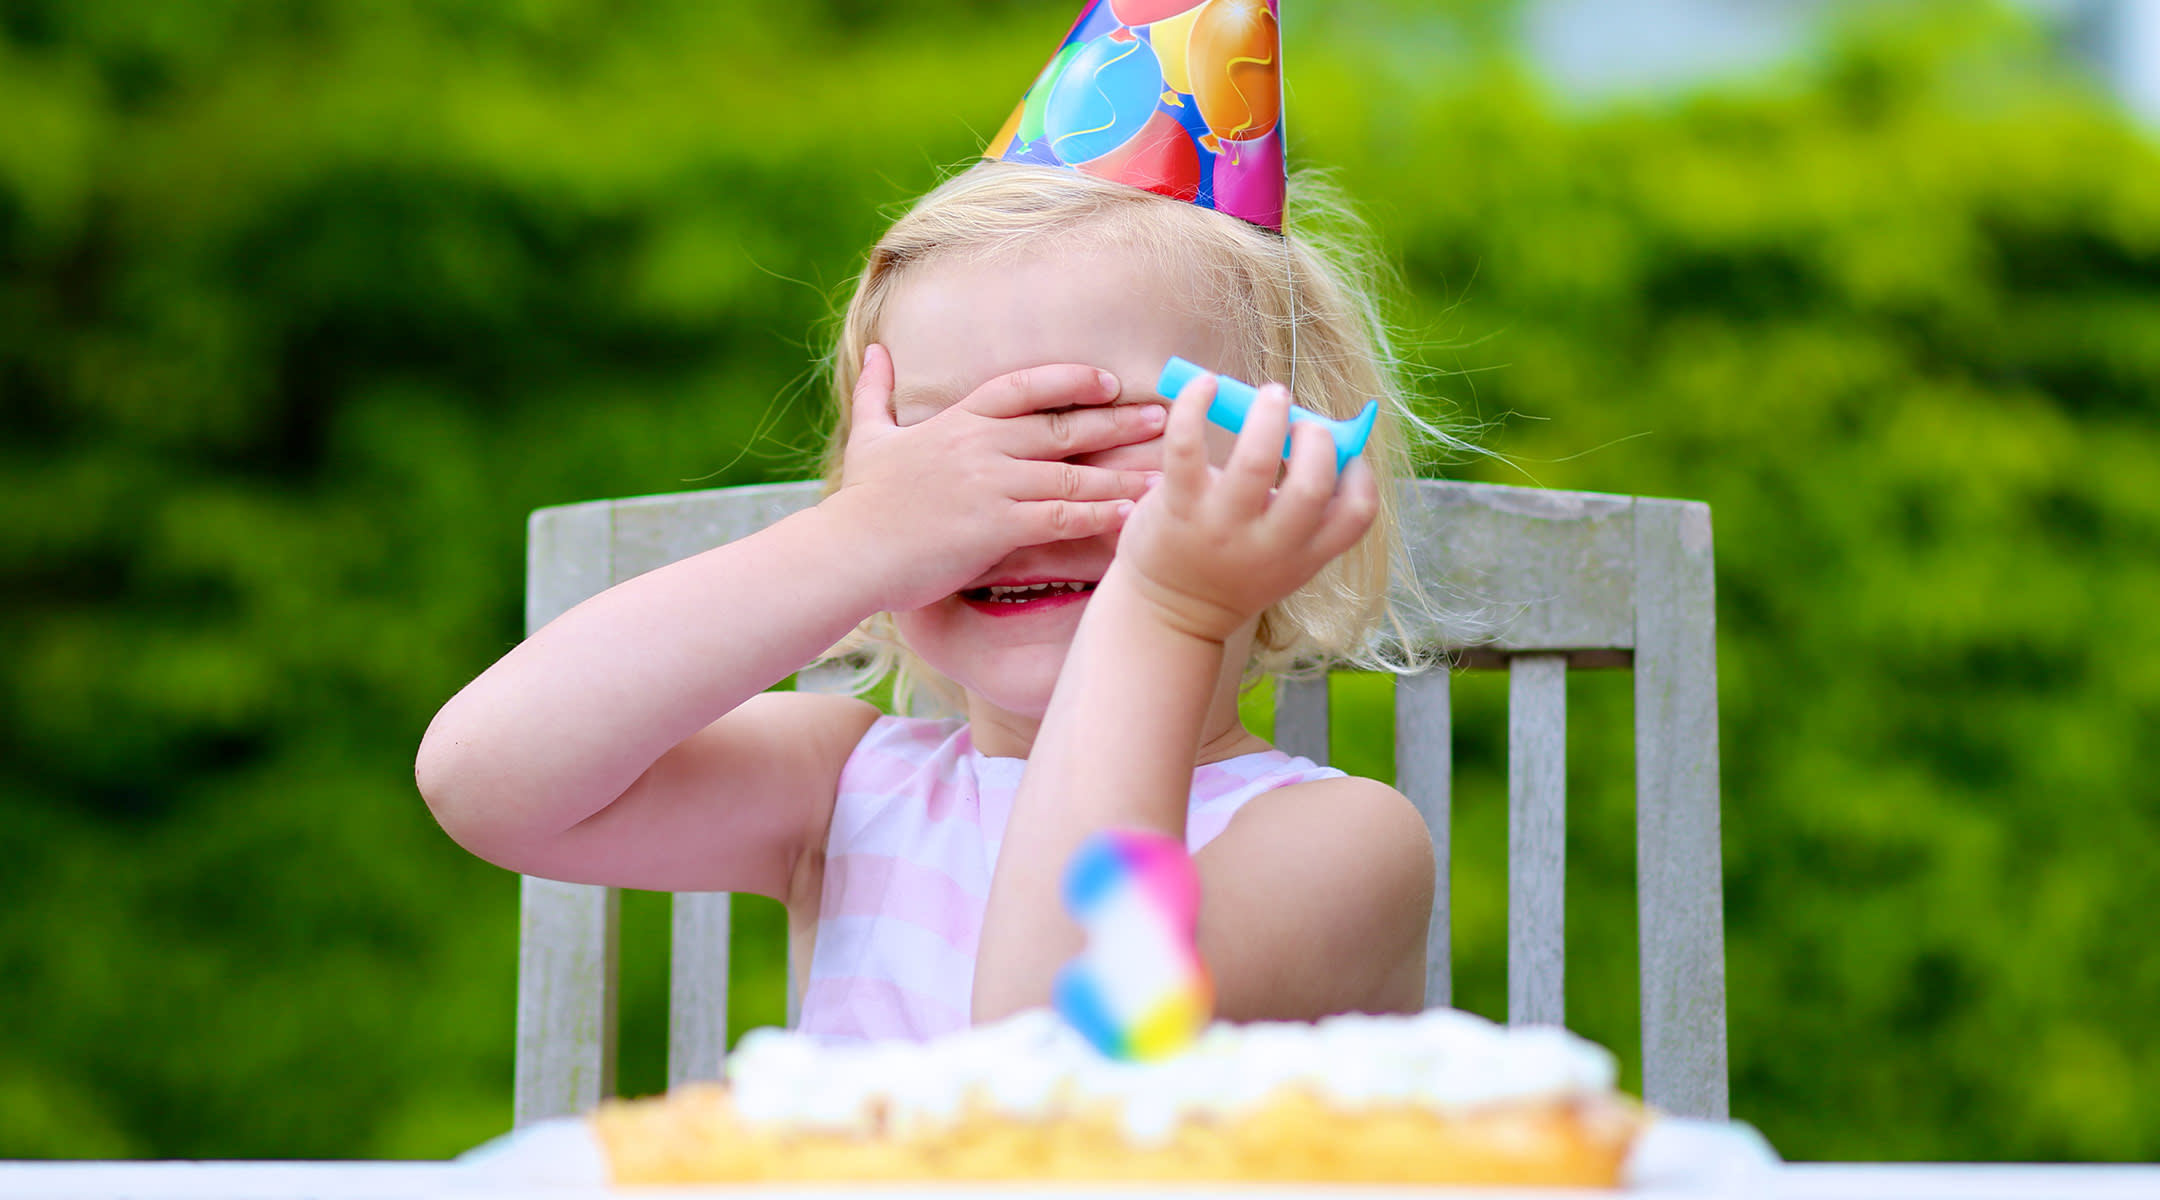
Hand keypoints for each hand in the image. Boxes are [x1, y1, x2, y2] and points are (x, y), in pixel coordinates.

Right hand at [828, 344, 1164, 612]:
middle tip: (1159, 417)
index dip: (1070, 380)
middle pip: (1063, 425)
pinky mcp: (997, 527)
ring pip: (1071, 473)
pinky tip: (1129, 518)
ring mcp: (992, 484)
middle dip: (1117, 421)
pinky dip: (1099, 517)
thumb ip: (878, 392)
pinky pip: (1061, 517)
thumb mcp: (868, 435)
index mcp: (958, 420)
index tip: (1108, 381)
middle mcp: (982, 444)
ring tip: (1161, 474)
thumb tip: (876, 351)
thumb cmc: (860, 500)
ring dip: (1120, 474)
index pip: (1025, 386)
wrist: (847, 550)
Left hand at [1111, 372, 1378, 643]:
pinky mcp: (1177, 507)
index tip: (1346, 454)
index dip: (1361, 473)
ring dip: (1270, 413)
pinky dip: (1197, 403)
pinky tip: (1206, 384)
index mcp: (1305, 556)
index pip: (1357, 513)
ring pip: (1255, 459)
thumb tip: (1319, 438)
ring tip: (1271, 396)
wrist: (1168, 613)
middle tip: (1302, 422)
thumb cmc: (1231, 569)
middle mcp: (1269, 545)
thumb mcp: (1283, 557)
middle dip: (1316, 436)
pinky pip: (1187, 445)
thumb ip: (1304, 514)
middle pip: (1313, 482)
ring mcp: (1222, 526)